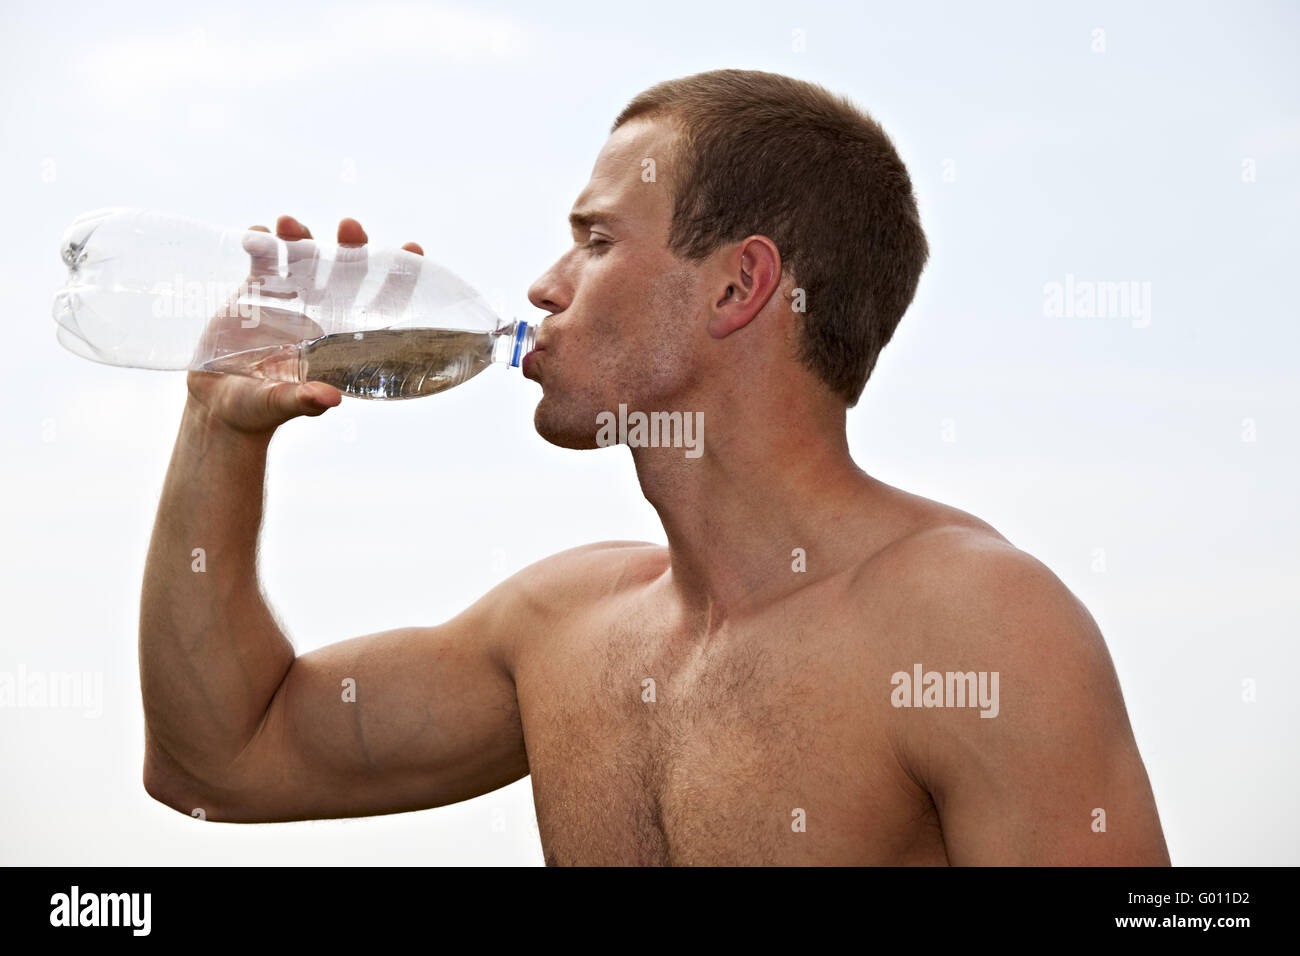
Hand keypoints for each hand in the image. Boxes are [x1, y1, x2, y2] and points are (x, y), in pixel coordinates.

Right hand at [185, 215, 424, 434]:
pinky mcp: (252, 293)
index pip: (378, 304)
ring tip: (288, 224)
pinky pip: (261, 261)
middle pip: (343, 270)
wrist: (220, 404)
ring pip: (301, 258)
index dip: (397, 278)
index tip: (413, 247)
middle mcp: (318, 313)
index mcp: (339, 338)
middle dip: (351, 245)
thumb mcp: (280, 405)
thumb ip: (304, 401)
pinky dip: (261, 243)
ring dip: (300, 237)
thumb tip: (330, 399)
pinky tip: (259, 233)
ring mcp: (286, 299)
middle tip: (350, 226)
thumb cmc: (260, 410)